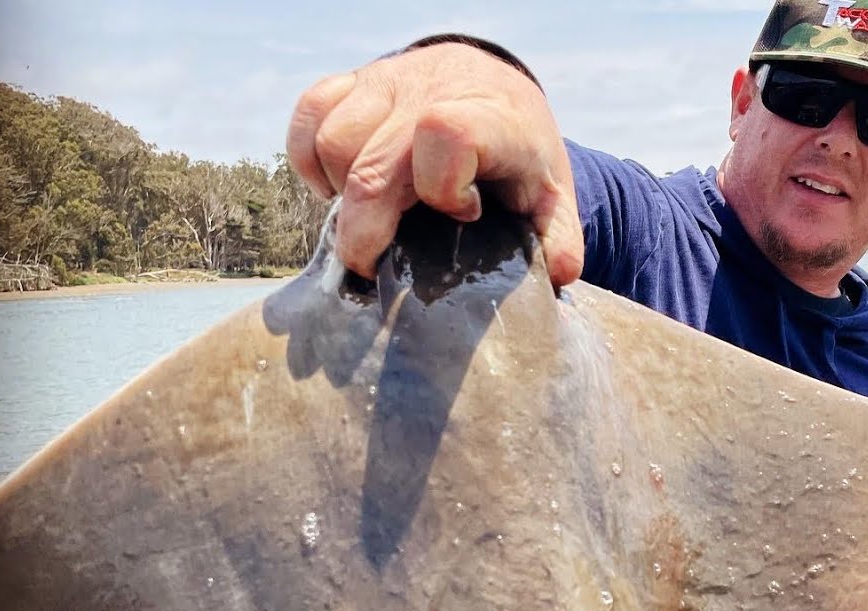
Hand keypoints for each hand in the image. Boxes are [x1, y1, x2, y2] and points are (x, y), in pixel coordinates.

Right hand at [286, 42, 582, 286]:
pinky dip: (312, 160)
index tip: (463, 215)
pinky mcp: (354, 79)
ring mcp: (388, 81)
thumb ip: (557, 235)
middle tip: (378, 267)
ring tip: (372, 216)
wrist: (494, 86)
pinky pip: (309, 114)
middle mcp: (433, 91)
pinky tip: (341, 187)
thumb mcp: (549, 194)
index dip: (442, 187)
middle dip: (368, 230)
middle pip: (375, 163)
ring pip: (335, 143)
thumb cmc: (518, 151)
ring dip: (342, 195)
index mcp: (491, 117)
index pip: (446, 135)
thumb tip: (558, 274)